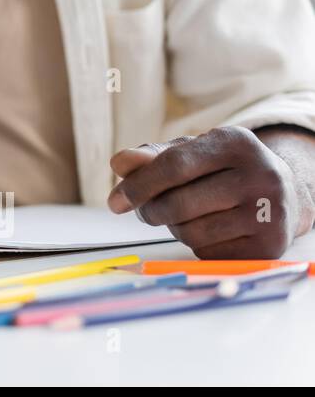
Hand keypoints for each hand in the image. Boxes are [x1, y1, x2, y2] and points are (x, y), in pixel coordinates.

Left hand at [107, 126, 311, 257]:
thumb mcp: (192, 152)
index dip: (138, 185)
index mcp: (235, 143)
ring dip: (173, 228)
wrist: (283, 194)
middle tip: (145, 211)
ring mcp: (270, 213)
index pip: (174, 166)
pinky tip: (209, 230)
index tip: (113, 202)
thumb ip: (153, 156)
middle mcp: (261, 175)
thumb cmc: (223, 169)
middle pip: (179, 204)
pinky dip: (196, 245)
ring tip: (182, 216)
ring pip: (191, 232)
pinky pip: (208, 253)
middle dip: (150, 211)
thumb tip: (119, 163)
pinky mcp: (270, 247)